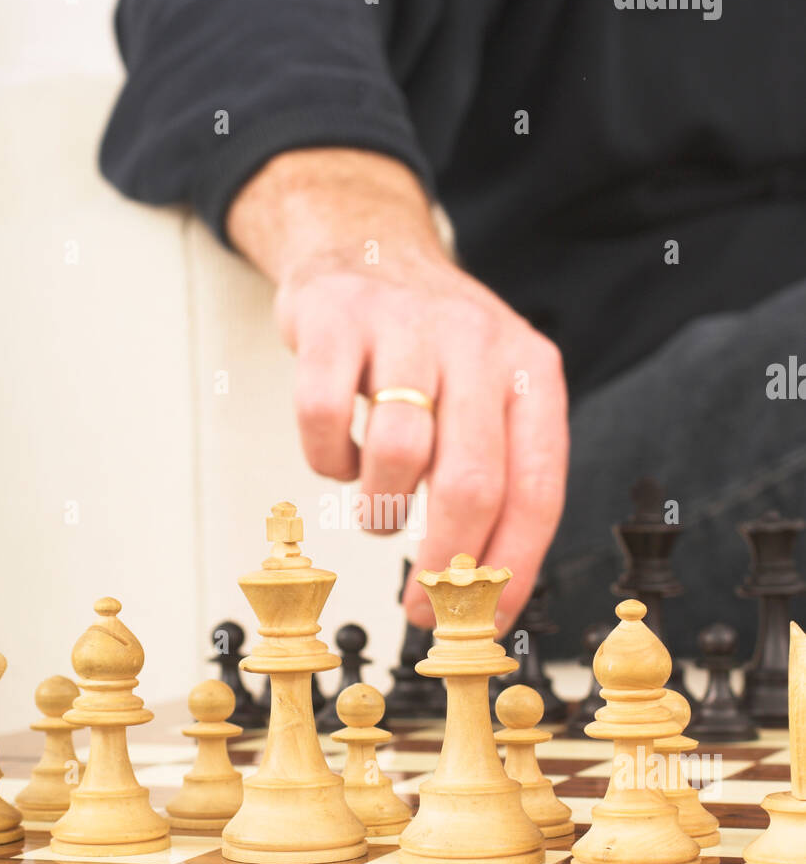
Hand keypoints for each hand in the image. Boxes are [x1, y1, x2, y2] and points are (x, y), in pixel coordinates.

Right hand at [228, 148, 568, 629]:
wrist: (367, 243)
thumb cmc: (432, 344)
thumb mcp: (492, 393)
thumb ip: (499, 474)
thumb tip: (487, 589)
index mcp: (530, 371)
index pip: (537, 490)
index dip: (512, 569)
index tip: (487, 620)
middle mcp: (477, 343)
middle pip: (472, 484)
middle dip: (446, 565)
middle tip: (424, 605)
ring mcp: (405, 326)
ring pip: (400, 453)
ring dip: (383, 510)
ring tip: (380, 512)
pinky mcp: (335, 321)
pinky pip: (325, 418)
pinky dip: (329, 460)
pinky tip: (342, 456)